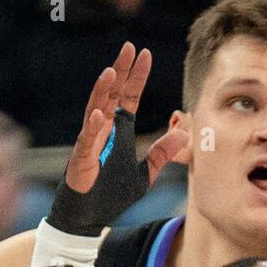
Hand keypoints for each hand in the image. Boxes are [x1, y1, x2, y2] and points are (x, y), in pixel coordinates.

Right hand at [50, 43, 188, 234]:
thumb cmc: (111, 194)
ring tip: (112, 72)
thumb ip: (163, 153)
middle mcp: (103, 131)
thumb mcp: (146, 174)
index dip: (136, 76)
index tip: (145, 54)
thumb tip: (184, 134)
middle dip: (120, 71)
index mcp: (119, 131)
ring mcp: (90, 143)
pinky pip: (87, 141)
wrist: (90, 218)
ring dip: (103, 92)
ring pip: (95, 110)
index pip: (129, 97)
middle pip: (112, 94)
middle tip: (128, 48)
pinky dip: (93, 128)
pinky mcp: (81, 160)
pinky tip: (99, 114)